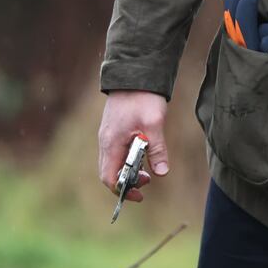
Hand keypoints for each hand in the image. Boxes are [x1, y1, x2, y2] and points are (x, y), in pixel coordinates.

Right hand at [98, 90, 169, 204]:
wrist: (134, 73)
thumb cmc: (143, 97)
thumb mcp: (154, 123)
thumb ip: (157, 149)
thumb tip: (162, 173)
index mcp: (112, 143)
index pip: (109, 178)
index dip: (123, 190)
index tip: (141, 194)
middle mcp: (105, 142)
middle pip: (108, 173)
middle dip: (126, 182)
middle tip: (147, 180)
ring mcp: (108, 135)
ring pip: (112, 163)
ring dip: (127, 171)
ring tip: (147, 170)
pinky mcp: (113, 129)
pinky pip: (115, 153)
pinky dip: (126, 160)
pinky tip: (142, 154)